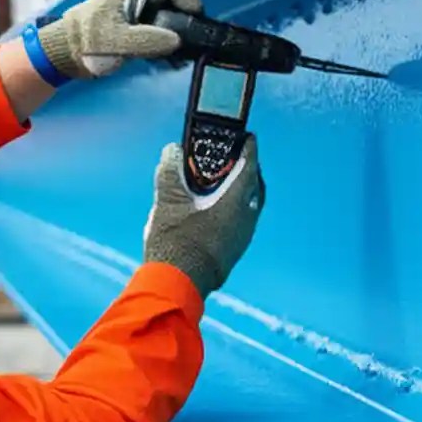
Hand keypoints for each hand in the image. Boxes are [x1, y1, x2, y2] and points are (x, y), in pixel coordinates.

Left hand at [38, 0, 202, 78]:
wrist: (60, 55)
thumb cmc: (82, 42)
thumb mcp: (116, 41)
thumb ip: (147, 39)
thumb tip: (176, 40)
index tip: (196, 11)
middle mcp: (131, 1)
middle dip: (182, 14)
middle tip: (192, 33)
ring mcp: (130, 17)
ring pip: (161, 17)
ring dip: (173, 31)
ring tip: (182, 49)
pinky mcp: (128, 33)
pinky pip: (153, 32)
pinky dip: (163, 42)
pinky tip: (168, 57)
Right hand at [142, 135, 264, 297]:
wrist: (178, 284)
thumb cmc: (175, 241)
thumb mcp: (167, 202)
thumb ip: (171, 172)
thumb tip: (173, 151)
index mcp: (235, 203)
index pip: (249, 167)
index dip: (248, 149)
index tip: (247, 137)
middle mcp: (245, 219)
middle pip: (254, 187)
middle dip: (247, 169)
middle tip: (233, 158)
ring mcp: (242, 237)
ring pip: (248, 205)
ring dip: (239, 190)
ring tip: (221, 182)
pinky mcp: (234, 250)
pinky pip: (241, 220)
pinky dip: (232, 207)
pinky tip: (213, 209)